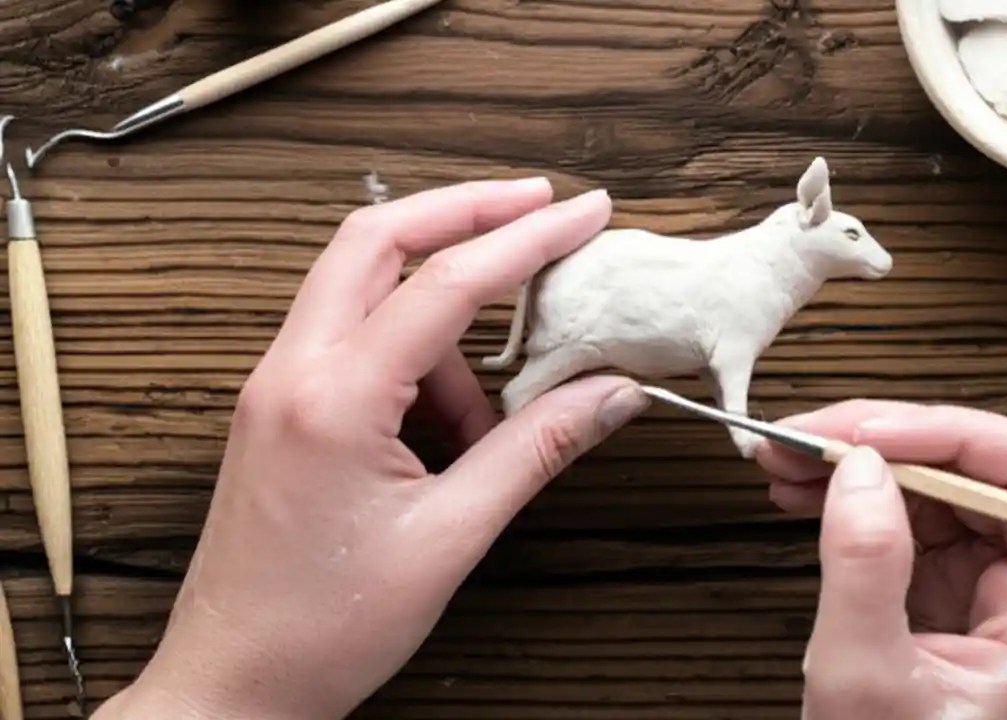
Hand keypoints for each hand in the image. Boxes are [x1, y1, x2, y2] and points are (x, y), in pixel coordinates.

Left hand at [92, 179, 649, 719]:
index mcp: (332, 399)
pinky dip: (414, 364)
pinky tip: (446, 437)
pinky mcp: (282, 409)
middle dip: (465, 213)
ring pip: (368, 292)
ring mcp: (277, 386)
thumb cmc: (322, 627)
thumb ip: (534, 451)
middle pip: (378, 238)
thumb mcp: (450, 538)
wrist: (233, 685)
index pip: (445, 282)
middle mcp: (291, 372)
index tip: (583, 213)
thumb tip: (609, 395)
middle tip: (538, 208)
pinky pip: (356, 344)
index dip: (527, 239)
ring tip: (485, 424)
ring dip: (443, 325)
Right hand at [756, 402, 1006, 719]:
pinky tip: (805, 491)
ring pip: (941, 484)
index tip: (866, 432)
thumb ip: (864, 569)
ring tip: (789, 458)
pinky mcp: (946, 596)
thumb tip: (859, 467)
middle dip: (887, 438)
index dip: (949, 433)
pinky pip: (911, 518)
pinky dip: (856, 495)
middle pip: (982, 467)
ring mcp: (988, 593)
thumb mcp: (864, 682)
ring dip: (863, 460)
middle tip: (805, 436)